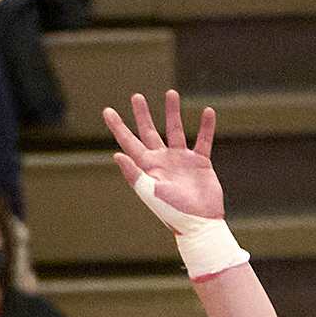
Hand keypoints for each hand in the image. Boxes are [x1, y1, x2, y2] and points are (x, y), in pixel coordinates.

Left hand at [104, 90, 223, 223]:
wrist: (200, 223)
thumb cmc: (172, 211)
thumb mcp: (150, 192)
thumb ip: (134, 174)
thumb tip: (116, 154)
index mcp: (147, 166)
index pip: (129, 142)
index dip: (118, 126)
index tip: (107, 110)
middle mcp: (162, 160)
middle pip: (150, 132)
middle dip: (142, 114)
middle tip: (136, 96)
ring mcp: (181, 160)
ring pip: (176, 130)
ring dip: (173, 112)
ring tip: (171, 93)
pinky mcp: (200, 162)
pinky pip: (203, 140)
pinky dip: (206, 126)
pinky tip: (208, 112)